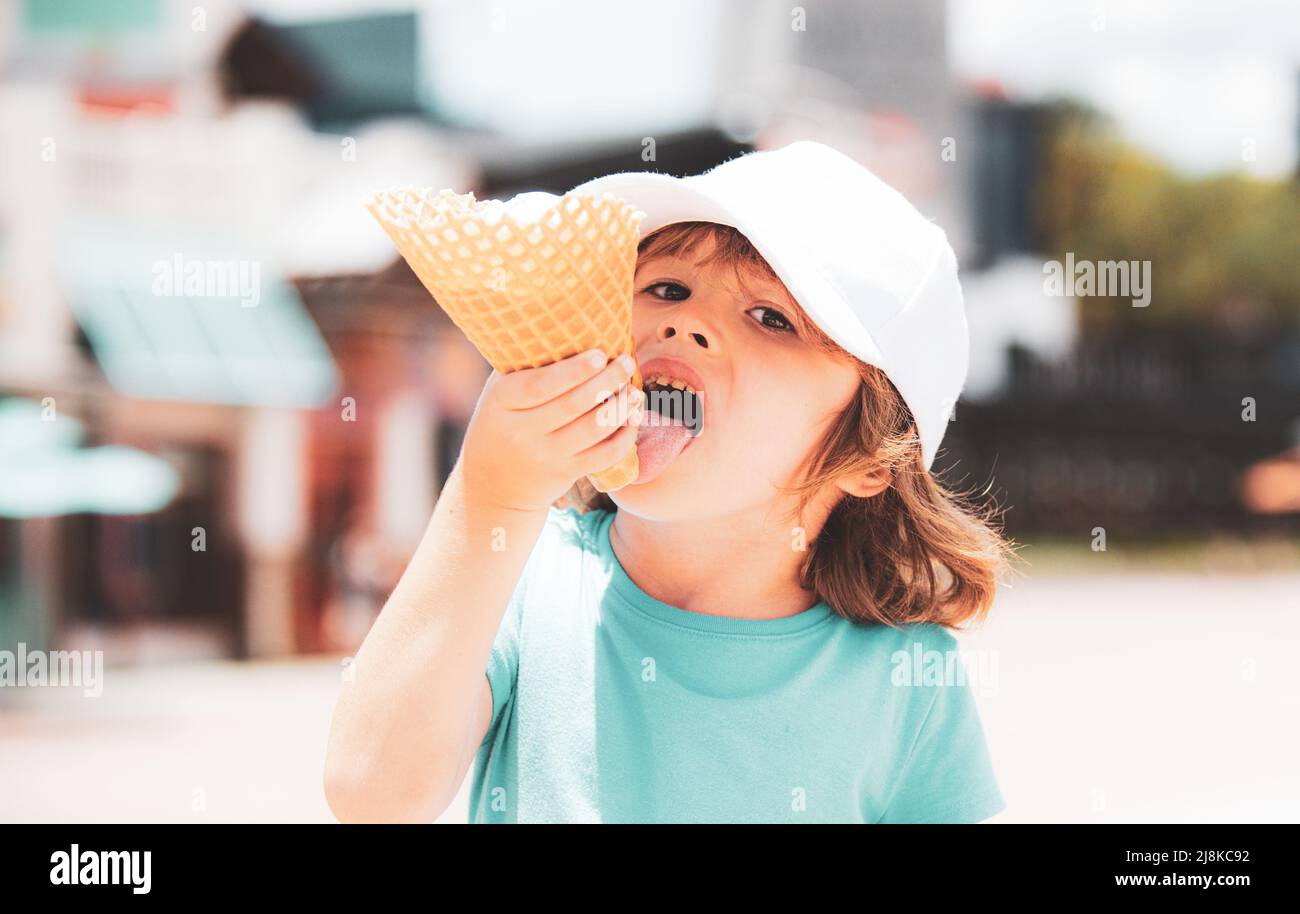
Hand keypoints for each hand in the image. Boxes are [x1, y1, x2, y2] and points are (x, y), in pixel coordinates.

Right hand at [458, 349, 643, 513]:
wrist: (491, 482)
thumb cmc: (502, 421)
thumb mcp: (500, 392)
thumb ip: (525, 366)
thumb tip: (570, 326)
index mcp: (502, 402)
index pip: (539, 386)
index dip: (573, 371)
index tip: (600, 354)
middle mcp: (521, 431)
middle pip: (572, 405)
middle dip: (606, 382)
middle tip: (626, 362)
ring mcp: (544, 455)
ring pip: (592, 430)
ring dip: (620, 408)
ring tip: (633, 390)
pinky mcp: (565, 474)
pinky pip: (602, 457)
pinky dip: (623, 438)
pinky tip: (632, 419)